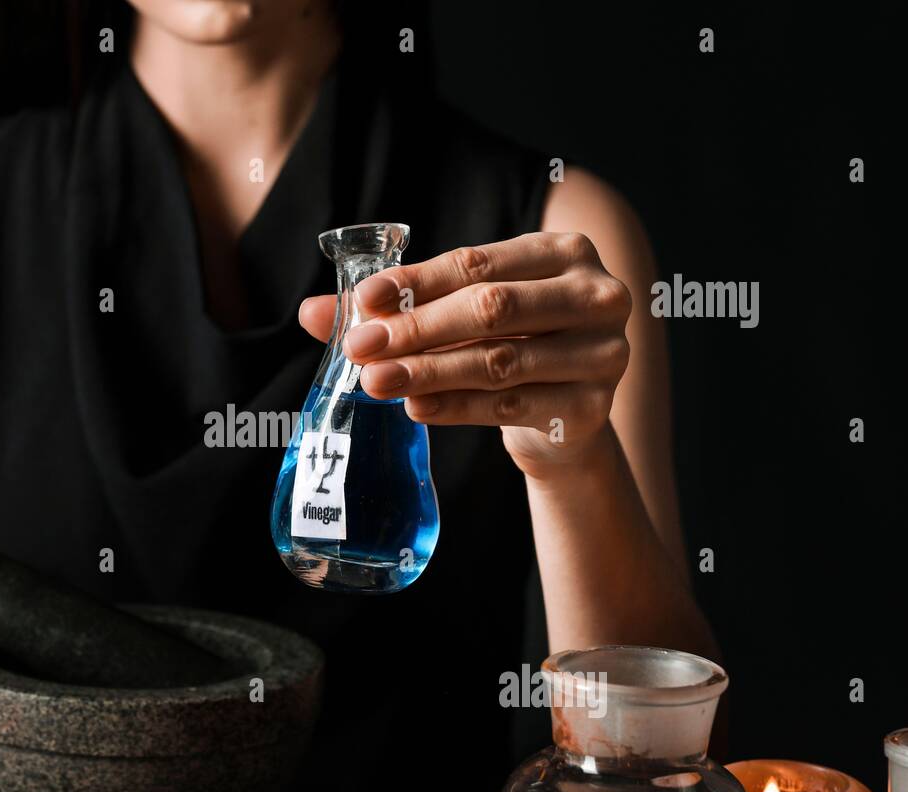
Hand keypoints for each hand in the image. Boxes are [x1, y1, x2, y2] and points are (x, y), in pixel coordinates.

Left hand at [298, 232, 631, 476]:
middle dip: (416, 328)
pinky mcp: (592, 408)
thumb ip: (398, 308)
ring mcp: (602, 353)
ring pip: (499, 361)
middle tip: (361, 348)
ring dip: (429, 371)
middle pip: (491, 308)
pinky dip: (455, 406)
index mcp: (563, 252)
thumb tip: (311, 313)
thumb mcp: (460, 317)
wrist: (564, 418)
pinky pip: (509, 406)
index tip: (362, 300)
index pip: (478, 263)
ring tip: (376, 382)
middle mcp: (595, 294)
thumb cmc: (507, 347)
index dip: (416, 281)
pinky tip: (415, 407)